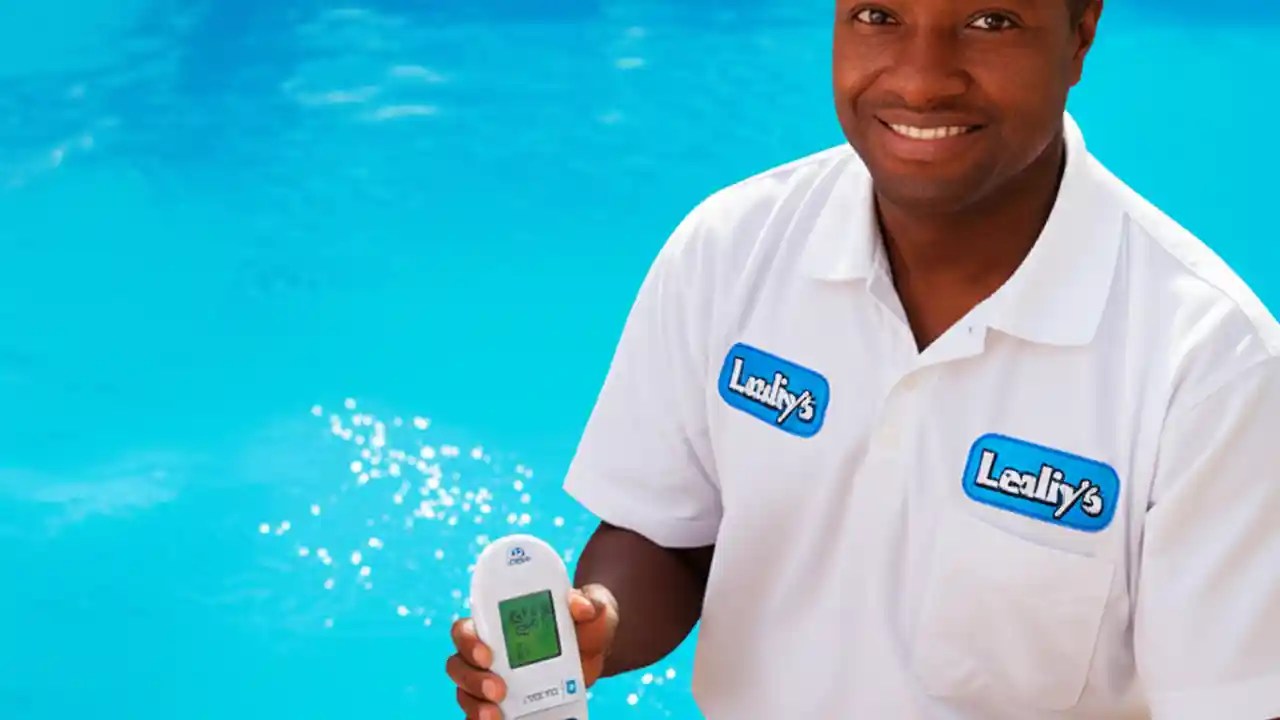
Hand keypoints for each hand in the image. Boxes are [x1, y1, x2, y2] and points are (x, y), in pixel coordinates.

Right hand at [447, 583, 619, 718]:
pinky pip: (481, 714)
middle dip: (473, 678)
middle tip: (499, 689)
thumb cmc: (585, 621)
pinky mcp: (502, 704)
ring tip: (496, 714)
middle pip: (459, 664)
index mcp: (498, 623)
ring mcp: (492, 679)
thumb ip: (589, 604)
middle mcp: (488, 651)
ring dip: (476, 705)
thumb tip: (577, 605)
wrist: (597, 652)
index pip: (466, 628)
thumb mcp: (592, 608)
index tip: (487, 654)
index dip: (468, 641)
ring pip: (465, 692)